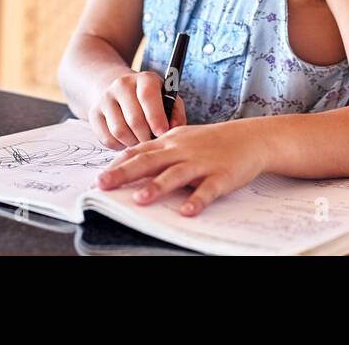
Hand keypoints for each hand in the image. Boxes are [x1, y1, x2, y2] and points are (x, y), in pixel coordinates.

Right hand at [89, 70, 185, 147]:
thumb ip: (175, 114)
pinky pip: (107, 138)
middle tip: (153, 142)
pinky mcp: (94, 113)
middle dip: (146, 137)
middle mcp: (123, 85)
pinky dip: (119, 145)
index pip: (148, 96)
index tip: (163, 133)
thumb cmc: (151, 100)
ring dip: (133, 143)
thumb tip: (171, 130)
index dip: (156, 118)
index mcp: (145, 79)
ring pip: (119, 131)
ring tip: (140, 140)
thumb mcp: (167, 99)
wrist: (120, 90)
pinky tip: (127, 139)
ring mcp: (106, 98)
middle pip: (134, 119)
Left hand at [91, 119, 268, 215]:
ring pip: (176, 174)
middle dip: (124, 174)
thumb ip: (158, 151)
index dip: (117, 164)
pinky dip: (197, 200)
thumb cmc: (212, 141)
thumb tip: (129, 162)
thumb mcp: (182, 139)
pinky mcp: (221, 176)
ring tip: (140, 199)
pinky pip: (207, 189)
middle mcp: (182, 151)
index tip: (97, 178)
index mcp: (170, 142)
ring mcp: (201, 163)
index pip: (138, 151)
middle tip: (102, 185)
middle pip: (149, 161)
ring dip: (157, 187)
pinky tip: (187, 211)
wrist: (250, 137)